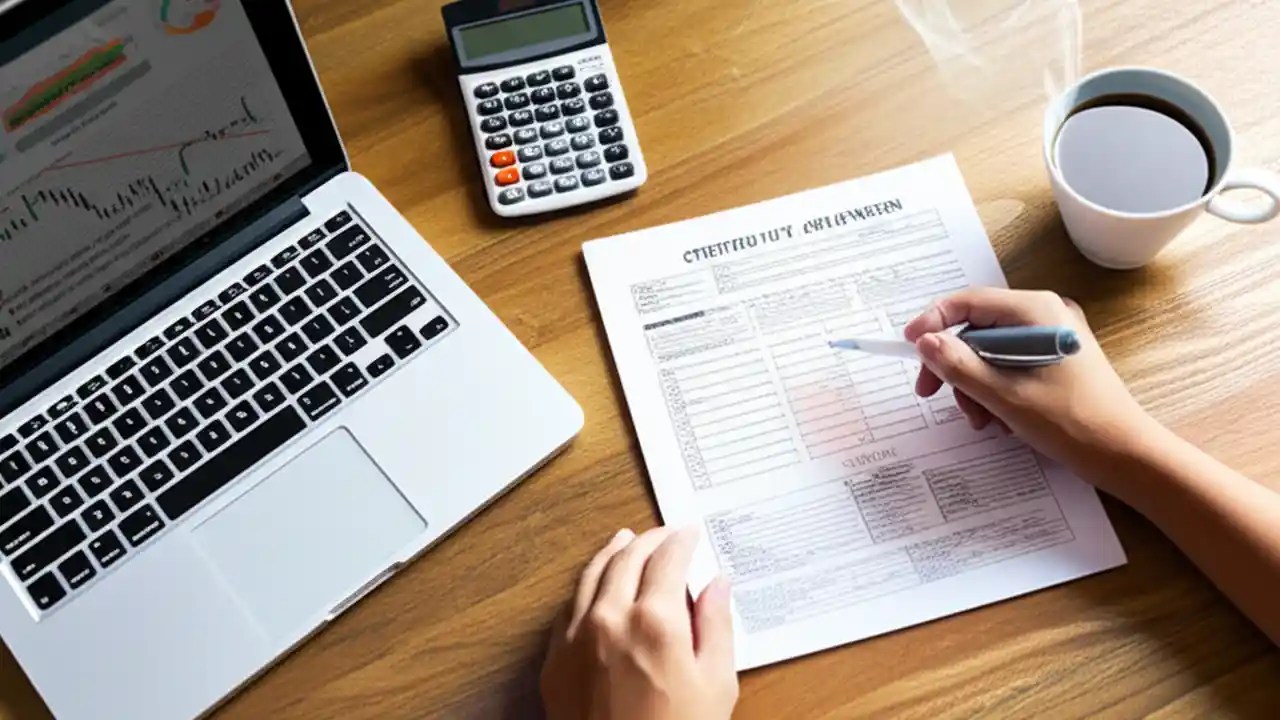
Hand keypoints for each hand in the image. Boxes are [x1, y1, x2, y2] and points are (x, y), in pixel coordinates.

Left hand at [540, 526, 736, 719]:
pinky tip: (594, 586)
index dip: (681, 541)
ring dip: (611, 553)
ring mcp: (576, 638)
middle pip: (627, 558)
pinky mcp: (555, 662)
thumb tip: (716, 584)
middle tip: (664, 535)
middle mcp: (610, 618)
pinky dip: (585, 586)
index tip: (690, 534)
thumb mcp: (716, 685)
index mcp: (656, 621)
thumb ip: (717, 626)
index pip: (668, 559)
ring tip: (625, 540)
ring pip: (590, 575)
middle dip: (648, 541)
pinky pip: (568, 608)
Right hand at [904, 288, 1156, 484]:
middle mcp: (1045, 314)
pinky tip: (998, 417)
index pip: (969, 302)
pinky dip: (994, 389)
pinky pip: (1009, 364)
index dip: (933, 322)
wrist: (1125, 455)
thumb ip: (960, 365)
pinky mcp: (1055, 358)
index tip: (909, 346)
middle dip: (954, 365)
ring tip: (980, 418)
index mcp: (1036, 310)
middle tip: (932, 394)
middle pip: (977, 328)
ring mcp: (1052, 336)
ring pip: (990, 351)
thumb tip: (924, 341)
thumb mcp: (1005, 395)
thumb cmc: (1072, 422)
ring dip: (973, 384)